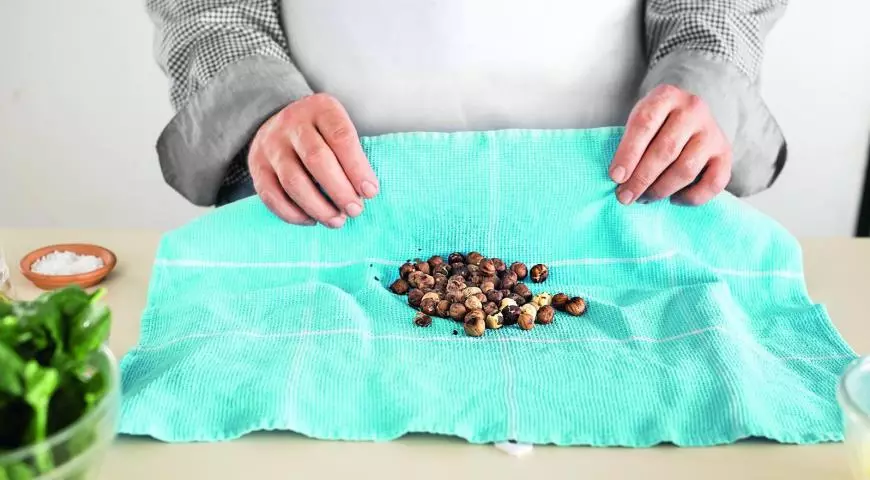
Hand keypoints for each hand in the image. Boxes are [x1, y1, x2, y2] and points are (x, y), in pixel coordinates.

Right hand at [248, 93, 378, 226]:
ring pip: (293, 181)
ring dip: (318, 207)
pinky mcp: (256, 166)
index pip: (341, 137)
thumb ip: (351, 155)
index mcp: (320, 109)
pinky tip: (312, 219)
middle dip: (339, 190)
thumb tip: (364, 193)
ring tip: (337, 220)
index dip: (357, 168)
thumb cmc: (321, 134)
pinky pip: (272, 195)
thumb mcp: (338, 128)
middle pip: (317, 159)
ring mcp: (271, 144)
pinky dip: (293, 213)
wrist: (279, 124)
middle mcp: (292, 123)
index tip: (370, 192)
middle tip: (355, 210)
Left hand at [609, 84, 731, 205]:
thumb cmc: (655, 124)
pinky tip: (674, 199)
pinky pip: (714, 183)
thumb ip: (629, 143)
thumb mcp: (639, 121)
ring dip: (662, 189)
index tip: (615, 177)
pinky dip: (692, 197)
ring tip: (645, 198)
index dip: (628, 153)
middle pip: (666, 150)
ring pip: (686, 169)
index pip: (645, 123)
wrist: (689, 118)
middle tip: (625, 197)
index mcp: (666, 96)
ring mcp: (712, 131)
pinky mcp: (725, 153)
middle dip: (641, 178)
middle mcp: (693, 109)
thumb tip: (620, 180)